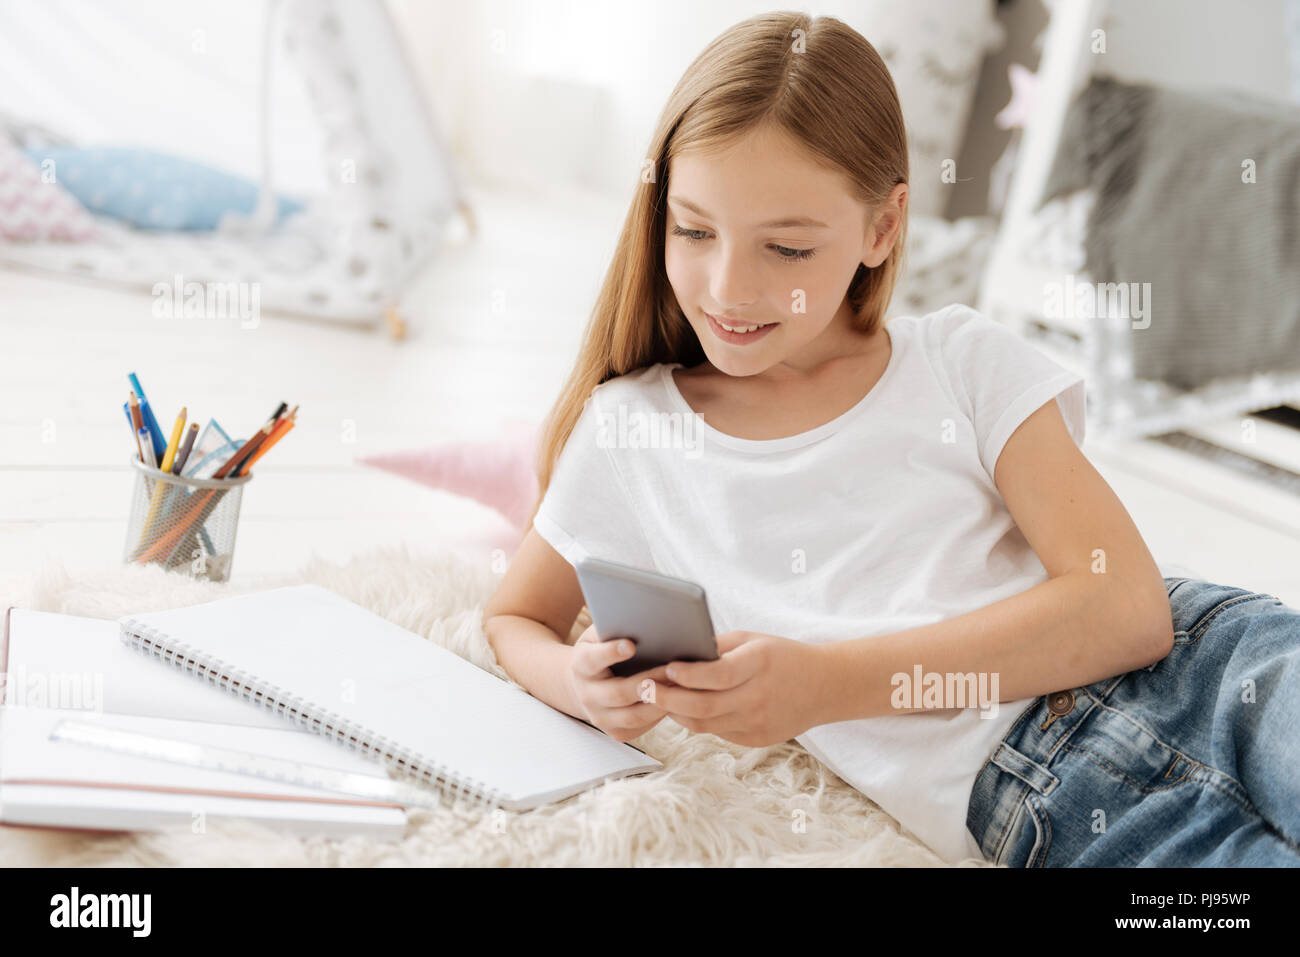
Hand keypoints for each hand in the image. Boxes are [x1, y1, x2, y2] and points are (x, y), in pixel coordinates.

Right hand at [565, 624, 675, 742]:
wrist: (586, 684)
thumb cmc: (601, 650)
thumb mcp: (600, 635)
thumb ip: (614, 625)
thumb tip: (643, 615)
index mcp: (581, 665)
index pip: (593, 659)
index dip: (610, 652)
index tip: (630, 645)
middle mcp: (587, 694)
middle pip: (618, 693)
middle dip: (648, 681)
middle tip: (672, 669)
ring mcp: (600, 717)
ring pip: (633, 716)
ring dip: (660, 702)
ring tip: (682, 687)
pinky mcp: (616, 732)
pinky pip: (642, 727)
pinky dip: (661, 715)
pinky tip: (678, 701)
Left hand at [648, 631, 826, 747]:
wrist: (825, 686)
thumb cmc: (783, 656)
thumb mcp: (753, 640)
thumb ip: (717, 648)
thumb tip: (677, 651)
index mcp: (760, 665)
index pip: (718, 675)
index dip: (689, 675)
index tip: (666, 668)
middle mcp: (759, 697)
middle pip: (704, 706)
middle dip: (668, 699)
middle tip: (642, 688)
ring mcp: (758, 723)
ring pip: (705, 725)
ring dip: (676, 712)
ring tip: (656, 699)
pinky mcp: (757, 739)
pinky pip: (717, 733)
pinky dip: (696, 721)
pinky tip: (681, 708)